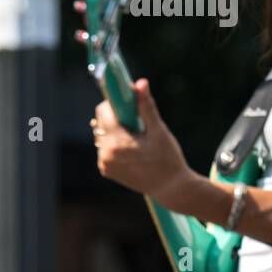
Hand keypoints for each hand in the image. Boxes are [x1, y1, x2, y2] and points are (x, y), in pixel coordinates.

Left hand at [93, 79, 193, 204]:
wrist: (170, 188)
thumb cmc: (168, 158)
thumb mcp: (158, 131)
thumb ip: (146, 107)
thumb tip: (140, 83)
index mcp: (118, 143)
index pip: (104, 111)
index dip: (116, 102)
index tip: (129, 99)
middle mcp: (106, 154)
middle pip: (101, 122)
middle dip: (117, 116)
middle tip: (137, 122)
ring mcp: (104, 163)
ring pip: (102, 134)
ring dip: (115, 130)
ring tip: (136, 137)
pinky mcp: (105, 170)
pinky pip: (104, 148)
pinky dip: (115, 143)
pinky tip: (132, 148)